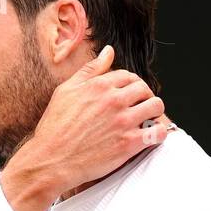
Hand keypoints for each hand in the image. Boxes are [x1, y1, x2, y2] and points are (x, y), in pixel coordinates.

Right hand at [0, 45, 164, 210]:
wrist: (51, 160)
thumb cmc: (54, 127)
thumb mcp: (66, 91)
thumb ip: (90, 70)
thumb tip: (109, 51)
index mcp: (99, 85)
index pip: (128, 76)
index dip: (131, 85)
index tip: (129, 95)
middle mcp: (113, 100)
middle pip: (145, 89)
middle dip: (145, 96)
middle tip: (140, 108)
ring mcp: (123, 122)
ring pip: (156, 106)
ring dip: (155, 112)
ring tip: (147, 120)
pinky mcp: (128, 144)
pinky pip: (158, 132)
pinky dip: (159, 133)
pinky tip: (151, 136)